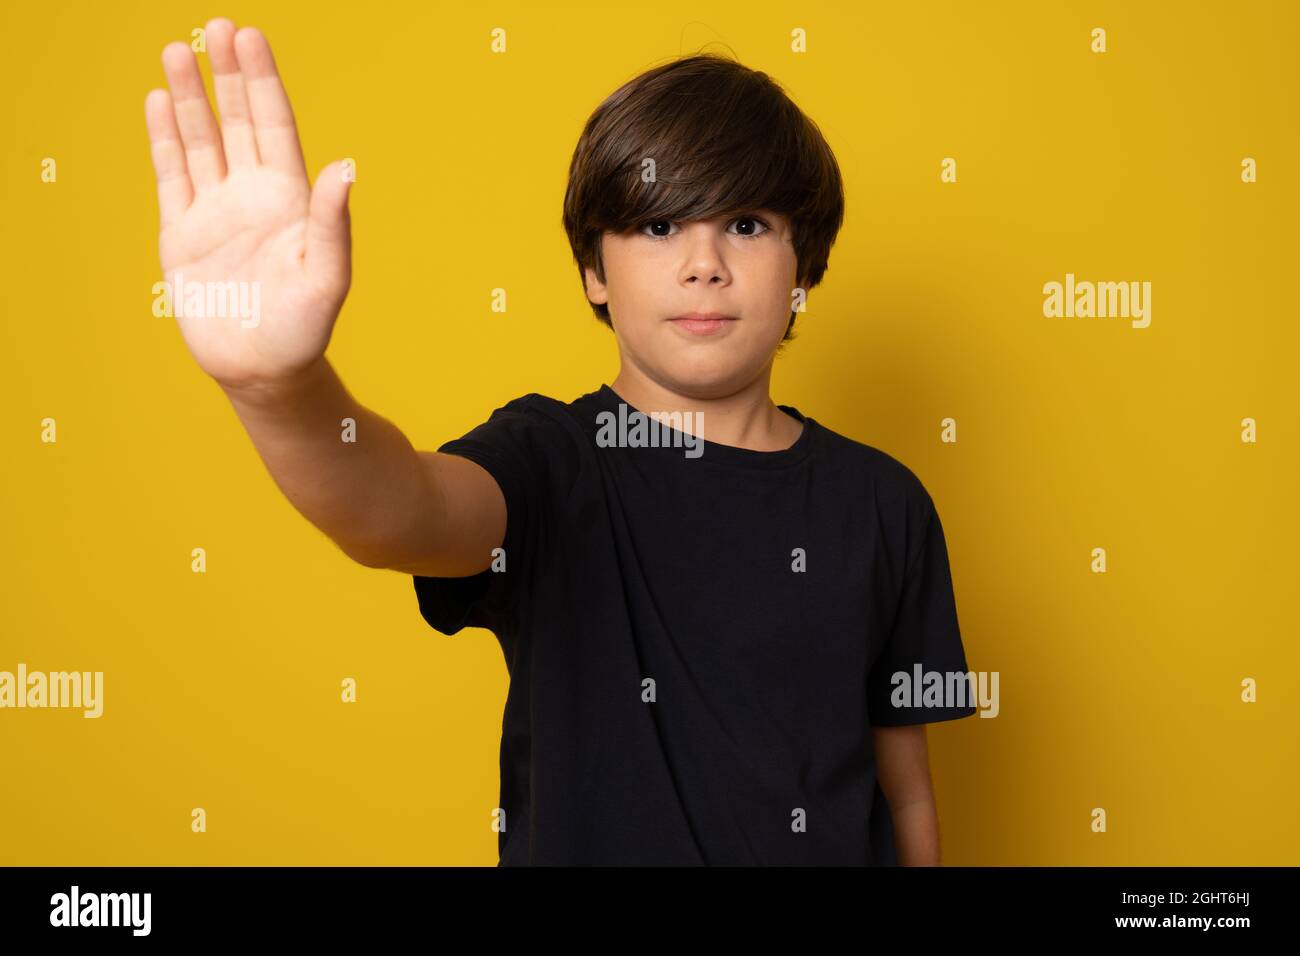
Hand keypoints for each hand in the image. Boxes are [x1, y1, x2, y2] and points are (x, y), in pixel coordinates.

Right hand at [145, 18, 351, 391]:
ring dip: (190, 97)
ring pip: (201, 141)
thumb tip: (347, 167)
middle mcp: (252, 196)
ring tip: (176, 50)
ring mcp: (216, 212)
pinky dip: (164, 141)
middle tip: (217, 26)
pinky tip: (159, 104)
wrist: (264, 372)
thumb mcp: (326, 276)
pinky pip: (172, 176)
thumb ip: (333, 222)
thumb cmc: (305, 329)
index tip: (250, 36)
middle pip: (238, 121)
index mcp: (290, 199)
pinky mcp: (183, 234)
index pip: (274, 125)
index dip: (262, 81)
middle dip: (228, 74)